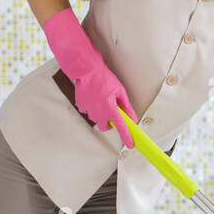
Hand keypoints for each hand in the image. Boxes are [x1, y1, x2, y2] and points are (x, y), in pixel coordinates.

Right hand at [42, 7, 133, 148]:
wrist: (85, 69)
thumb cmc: (104, 78)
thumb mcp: (120, 91)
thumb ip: (126, 106)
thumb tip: (132, 118)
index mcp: (110, 108)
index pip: (121, 127)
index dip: (127, 136)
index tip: (131, 144)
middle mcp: (98, 112)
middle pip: (106, 127)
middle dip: (110, 123)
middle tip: (113, 111)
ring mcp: (88, 110)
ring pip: (97, 119)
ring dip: (101, 114)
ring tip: (102, 99)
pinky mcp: (81, 106)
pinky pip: (89, 111)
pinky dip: (92, 107)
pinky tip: (93, 97)